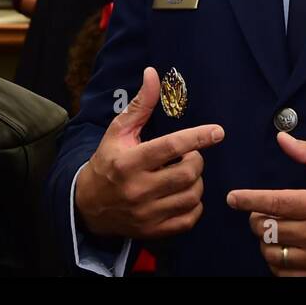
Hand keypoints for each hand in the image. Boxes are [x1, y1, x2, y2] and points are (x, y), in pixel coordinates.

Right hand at [75, 66, 224, 239]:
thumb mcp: (118, 131)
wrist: (88, 206)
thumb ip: (141, 104)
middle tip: (188, 154)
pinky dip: (194, 204)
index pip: (171, 147)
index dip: (198, 138)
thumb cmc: (107, 161)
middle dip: (196, 159)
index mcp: (129, 162)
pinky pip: (190, 218)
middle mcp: (139, 189)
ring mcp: (148, 213)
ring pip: (192, 195)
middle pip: (188, 172)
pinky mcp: (154, 231)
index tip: (217, 132)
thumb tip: (153, 73)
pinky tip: (183, 193)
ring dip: (196, 180)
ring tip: (185, 173)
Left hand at [227, 132, 305, 276]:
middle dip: (256, 219)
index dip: (249, 199)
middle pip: (269, 229)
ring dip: (266, 242)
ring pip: (274, 254)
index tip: (232, 197)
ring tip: (272, 232)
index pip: (276, 202)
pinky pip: (288, 276)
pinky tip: (284, 252)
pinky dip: (278, 265)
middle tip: (259, 213)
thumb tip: (283, 139)